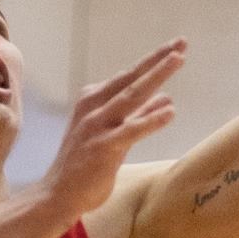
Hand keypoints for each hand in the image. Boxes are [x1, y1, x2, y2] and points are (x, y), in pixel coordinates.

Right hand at [42, 39, 184, 215]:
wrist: (57, 194)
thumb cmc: (84, 166)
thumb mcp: (114, 134)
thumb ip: (138, 116)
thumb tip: (165, 99)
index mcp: (93, 101)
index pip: (128, 77)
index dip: (152, 62)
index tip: (175, 48)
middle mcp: (93, 108)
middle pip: (131, 79)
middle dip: (157, 59)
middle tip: (181, 43)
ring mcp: (97, 126)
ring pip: (131, 96)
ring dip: (156, 76)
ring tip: (178, 60)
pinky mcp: (103, 147)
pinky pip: (131, 130)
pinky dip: (151, 120)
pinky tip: (170, 111)